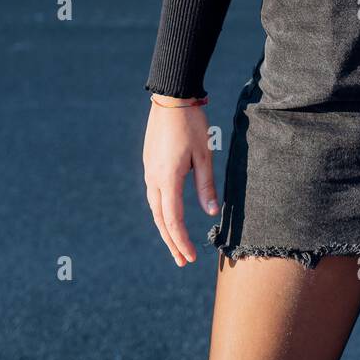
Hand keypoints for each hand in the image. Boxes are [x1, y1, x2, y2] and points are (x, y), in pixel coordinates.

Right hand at [143, 96, 219, 265]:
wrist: (171, 98)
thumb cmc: (191, 124)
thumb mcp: (204, 155)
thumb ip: (206, 185)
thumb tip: (210, 213)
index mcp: (167, 179)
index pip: (173, 220)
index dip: (182, 241)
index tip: (191, 257)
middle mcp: (153, 178)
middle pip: (160, 219)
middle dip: (172, 242)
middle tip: (182, 261)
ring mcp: (148, 170)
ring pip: (155, 208)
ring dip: (165, 228)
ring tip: (176, 243)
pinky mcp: (149, 163)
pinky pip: (153, 194)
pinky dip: (161, 211)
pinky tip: (169, 215)